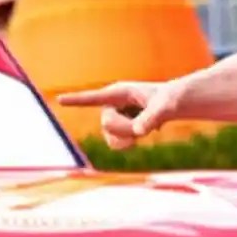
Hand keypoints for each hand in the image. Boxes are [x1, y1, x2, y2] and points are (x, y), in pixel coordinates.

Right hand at [56, 80, 179, 149]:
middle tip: (145, 125)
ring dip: (127, 138)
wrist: (177, 104)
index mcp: (119, 92)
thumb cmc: (173, 99)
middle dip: (125, 129)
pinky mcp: (119, 128)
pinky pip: (114, 144)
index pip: (93, 97)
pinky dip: (128, 143)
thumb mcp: (166, 107)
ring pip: (110, 137)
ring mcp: (115, 116)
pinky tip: (141, 132)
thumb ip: (152, 118)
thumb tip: (138, 131)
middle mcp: (112, 104)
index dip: (76, 100)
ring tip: (145, 129)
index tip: (59, 99)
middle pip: (107, 124)